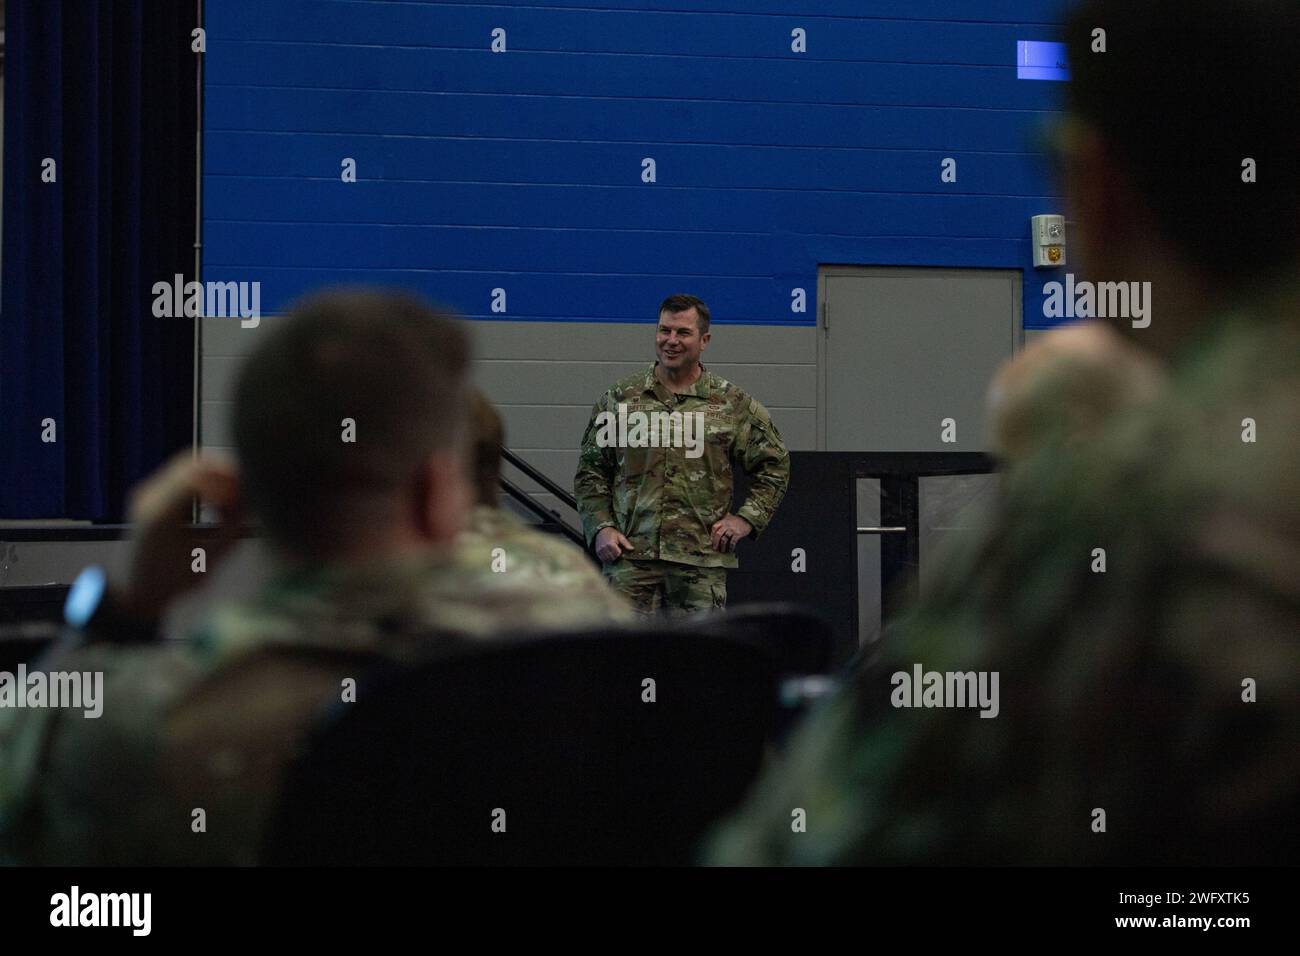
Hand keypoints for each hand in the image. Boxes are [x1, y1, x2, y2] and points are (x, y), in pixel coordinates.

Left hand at [118, 452, 245, 620]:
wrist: (139, 589)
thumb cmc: (175, 581)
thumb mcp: (209, 559)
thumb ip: (232, 528)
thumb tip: (252, 499)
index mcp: (160, 514)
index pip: (197, 476)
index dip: (227, 475)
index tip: (249, 487)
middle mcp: (149, 496)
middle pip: (192, 463)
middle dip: (224, 471)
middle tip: (247, 488)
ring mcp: (147, 492)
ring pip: (187, 465)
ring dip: (214, 475)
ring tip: (233, 497)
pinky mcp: (150, 493)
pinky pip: (181, 474)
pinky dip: (204, 481)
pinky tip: (217, 501)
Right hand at [594, 527, 633, 562]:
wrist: (601, 531)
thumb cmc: (612, 533)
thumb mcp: (620, 536)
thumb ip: (626, 543)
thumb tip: (632, 549)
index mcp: (611, 543)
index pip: (617, 554)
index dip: (620, 553)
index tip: (620, 550)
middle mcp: (605, 548)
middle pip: (613, 557)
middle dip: (616, 556)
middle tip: (616, 552)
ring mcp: (600, 550)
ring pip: (607, 559)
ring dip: (611, 558)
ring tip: (612, 553)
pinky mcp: (598, 552)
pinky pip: (602, 559)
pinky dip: (606, 559)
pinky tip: (608, 555)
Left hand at [710, 514, 751, 553]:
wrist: (747, 520)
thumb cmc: (737, 520)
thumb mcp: (728, 517)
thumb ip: (722, 520)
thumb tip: (714, 528)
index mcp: (723, 521)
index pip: (714, 527)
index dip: (712, 534)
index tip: (711, 540)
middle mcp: (727, 525)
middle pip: (718, 534)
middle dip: (715, 542)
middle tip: (714, 548)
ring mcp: (732, 530)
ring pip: (724, 539)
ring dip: (722, 546)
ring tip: (722, 550)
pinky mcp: (738, 534)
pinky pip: (732, 542)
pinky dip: (731, 547)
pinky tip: (730, 550)